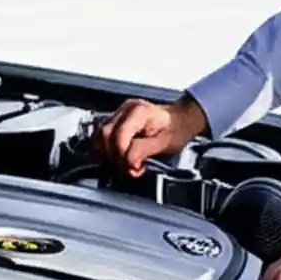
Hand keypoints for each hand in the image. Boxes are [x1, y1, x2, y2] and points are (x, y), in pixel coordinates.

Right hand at [91, 96, 207, 176]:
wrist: (180, 121)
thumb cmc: (176, 129)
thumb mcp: (164, 144)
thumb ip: (143, 152)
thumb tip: (128, 163)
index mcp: (139, 112)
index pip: (119, 137)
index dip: (123, 157)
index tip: (133, 169)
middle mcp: (126, 109)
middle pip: (105, 135)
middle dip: (114, 158)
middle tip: (128, 170)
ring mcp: (119, 113)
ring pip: (100, 135)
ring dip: (108, 154)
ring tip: (123, 165)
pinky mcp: (116, 120)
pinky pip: (102, 135)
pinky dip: (106, 149)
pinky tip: (118, 158)